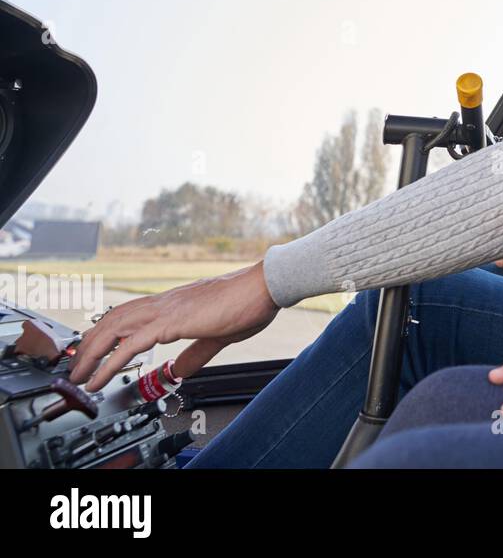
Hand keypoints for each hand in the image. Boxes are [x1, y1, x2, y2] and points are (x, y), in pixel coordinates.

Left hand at [68, 262, 279, 391]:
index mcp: (175, 305)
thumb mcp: (219, 334)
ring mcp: (166, 310)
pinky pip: (131, 345)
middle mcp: (164, 304)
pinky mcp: (171, 322)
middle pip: (112, 320)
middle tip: (75, 367)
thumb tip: (180, 369)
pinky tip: (100, 377)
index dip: (107, 334)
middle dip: (89, 345)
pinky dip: (110, 362)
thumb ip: (196, 352)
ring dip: (91, 354)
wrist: (265, 285)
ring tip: (79, 376)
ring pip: (113, 329)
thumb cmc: (250, 303)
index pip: (129, 316)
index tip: (95, 351)